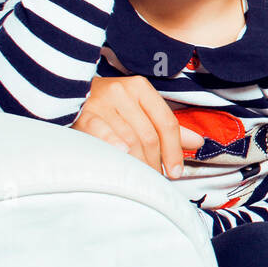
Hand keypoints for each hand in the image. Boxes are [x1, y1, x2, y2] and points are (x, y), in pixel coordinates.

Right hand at [72, 75, 202, 178]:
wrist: (69, 97)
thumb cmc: (113, 108)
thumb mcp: (141, 111)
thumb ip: (167, 127)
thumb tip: (197, 142)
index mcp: (140, 88)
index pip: (166, 122)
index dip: (174, 150)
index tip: (176, 171)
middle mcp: (121, 91)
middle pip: (149, 135)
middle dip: (156, 161)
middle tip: (156, 178)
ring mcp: (101, 102)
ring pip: (130, 139)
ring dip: (138, 163)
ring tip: (141, 177)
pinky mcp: (83, 114)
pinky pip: (103, 134)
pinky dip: (114, 146)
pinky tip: (122, 157)